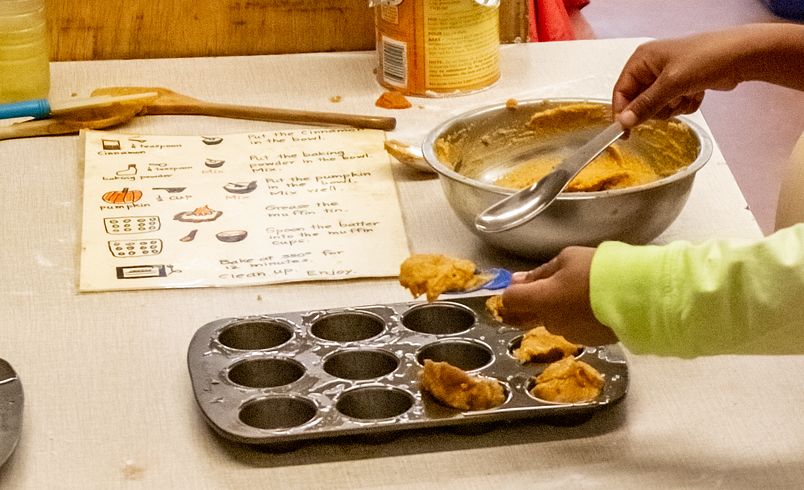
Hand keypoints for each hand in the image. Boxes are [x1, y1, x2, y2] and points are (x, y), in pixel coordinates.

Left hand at [501, 246, 616, 344]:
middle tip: (563, 282)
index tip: (525, 282)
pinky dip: (579, 318)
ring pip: (556, 320)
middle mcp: (550, 321)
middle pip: (534, 311)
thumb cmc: (598, 270)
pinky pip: (575, 327)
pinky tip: (596, 307)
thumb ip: (540, 272)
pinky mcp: (589, 341)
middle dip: (541, 299)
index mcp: (541, 299)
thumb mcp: (568, 259)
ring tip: (586, 292)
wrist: (638, 296)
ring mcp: (570, 334)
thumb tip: (518, 280)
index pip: (511, 300)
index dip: (514, 290)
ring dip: (562, 308)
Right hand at [612, 30, 742, 127]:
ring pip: (658, 106)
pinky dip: (685, 105)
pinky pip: (675, 105)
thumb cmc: (706, 58)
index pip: (621, 91)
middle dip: (656, 108)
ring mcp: (668, 76)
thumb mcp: (671, 83)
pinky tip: (697, 94)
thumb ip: (645, 105)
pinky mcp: (683, 85)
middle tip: (671, 102)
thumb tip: (623, 122)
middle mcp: (652, 67)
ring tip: (687, 94)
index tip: (626, 132)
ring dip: (673, 107)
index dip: (622, 112)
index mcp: (642, 60)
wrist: (743, 55)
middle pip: (639, 101)